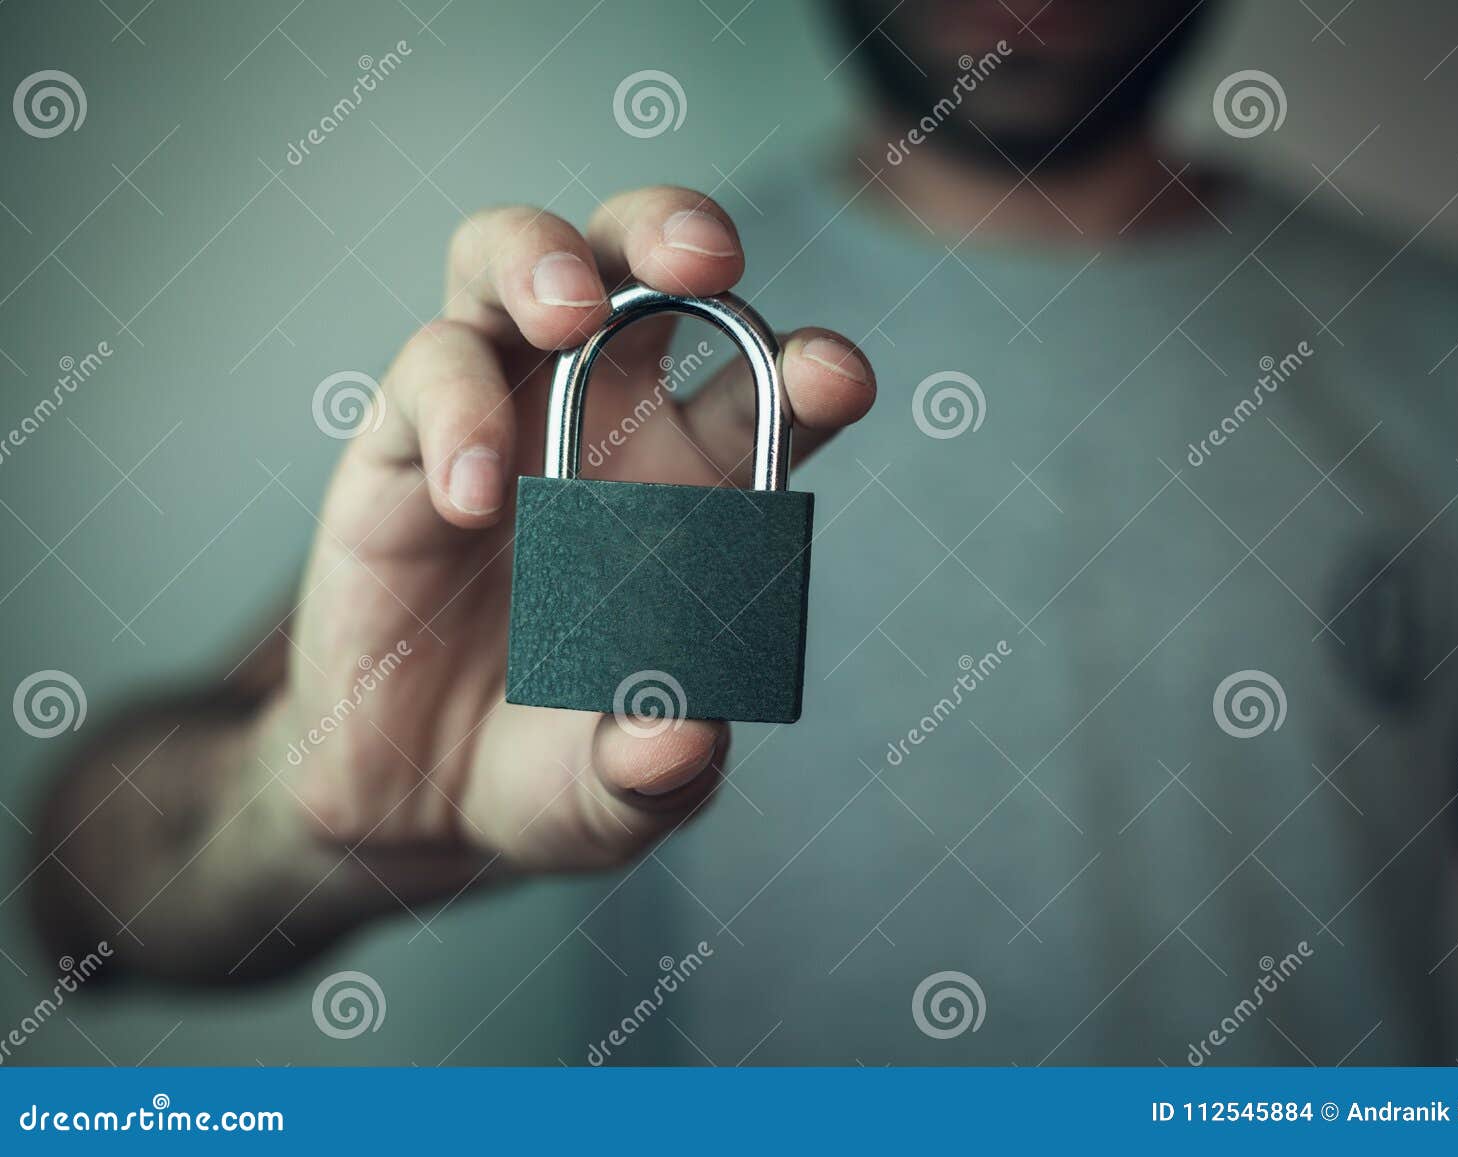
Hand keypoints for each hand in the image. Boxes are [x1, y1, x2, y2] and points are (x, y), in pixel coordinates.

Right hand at [267, 187, 875, 887]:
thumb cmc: (551, 768)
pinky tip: (472, 497)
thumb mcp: (617, 794)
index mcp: (695, 482)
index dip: (807, 366)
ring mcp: (495, 419)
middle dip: (674, 230)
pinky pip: (423, 376)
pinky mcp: (397, 449)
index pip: (764, 386)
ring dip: (546, 261)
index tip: (836, 380)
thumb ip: (653, 774)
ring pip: (511, 263)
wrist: (415, 801)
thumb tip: (681, 737)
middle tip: (706, 259)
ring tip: (568, 311)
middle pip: (639, 264)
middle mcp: (601, 424)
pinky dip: (452, 413)